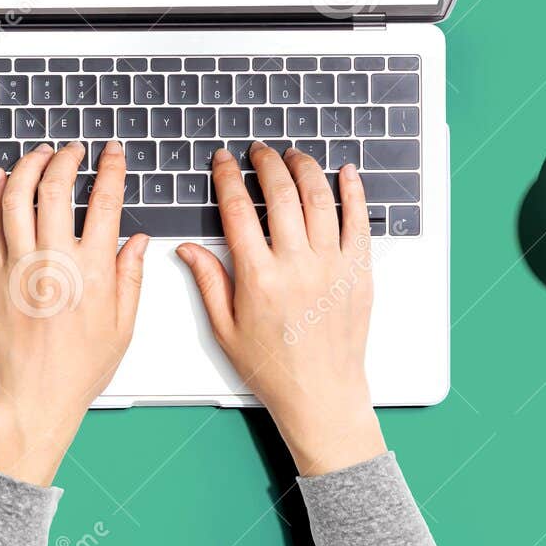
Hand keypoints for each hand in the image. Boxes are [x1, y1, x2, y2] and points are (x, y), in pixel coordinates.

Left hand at [0, 141, 148, 485]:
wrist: (35, 397)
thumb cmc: (80, 369)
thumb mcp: (123, 326)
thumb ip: (132, 277)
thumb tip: (138, 240)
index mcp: (93, 273)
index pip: (104, 203)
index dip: (111, 169)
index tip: (113, 152)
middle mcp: (54, 262)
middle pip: (56, 189)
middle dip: (66, 158)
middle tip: (74, 149)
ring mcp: (19, 266)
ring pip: (17, 198)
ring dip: (29, 166)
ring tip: (40, 153)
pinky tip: (1, 177)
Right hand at [177, 143, 384, 475]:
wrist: (321, 395)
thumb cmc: (273, 368)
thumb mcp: (226, 329)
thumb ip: (208, 281)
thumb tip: (187, 248)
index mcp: (259, 278)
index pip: (238, 210)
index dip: (228, 178)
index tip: (223, 161)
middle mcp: (296, 266)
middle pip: (280, 194)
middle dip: (266, 163)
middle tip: (259, 150)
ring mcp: (332, 266)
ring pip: (319, 199)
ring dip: (305, 169)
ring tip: (293, 156)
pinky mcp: (358, 272)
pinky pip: (358, 221)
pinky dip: (353, 192)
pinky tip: (346, 173)